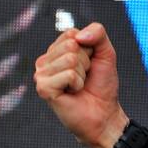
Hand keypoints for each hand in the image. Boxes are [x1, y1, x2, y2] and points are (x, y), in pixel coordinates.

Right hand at [34, 22, 127, 147]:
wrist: (104, 114)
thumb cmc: (102, 85)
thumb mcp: (106, 53)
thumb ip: (98, 33)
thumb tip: (79, 36)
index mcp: (56, 49)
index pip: (72, 33)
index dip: (89, 49)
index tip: (89, 65)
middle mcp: (45, 60)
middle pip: (71, 45)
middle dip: (85, 61)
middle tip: (84, 77)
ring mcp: (41, 74)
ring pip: (69, 59)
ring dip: (82, 74)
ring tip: (79, 85)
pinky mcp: (43, 88)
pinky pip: (68, 74)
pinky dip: (78, 84)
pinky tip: (73, 93)